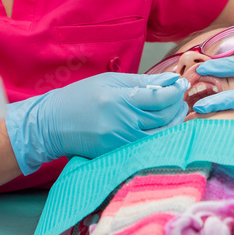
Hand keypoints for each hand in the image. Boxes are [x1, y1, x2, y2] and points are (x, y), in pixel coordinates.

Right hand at [5, 72, 190, 174]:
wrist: (53, 123)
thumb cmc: (80, 97)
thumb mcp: (109, 81)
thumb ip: (140, 82)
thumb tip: (168, 81)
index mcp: (120, 100)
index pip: (159, 98)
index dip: (175, 91)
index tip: (180, 85)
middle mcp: (123, 123)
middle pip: (164, 117)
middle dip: (177, 106)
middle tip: (179, 97)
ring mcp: (121, 141)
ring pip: (161, 135)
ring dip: (174, 123)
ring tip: (176, 112)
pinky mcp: (118, 153)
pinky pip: (148, 146)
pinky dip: (161, 136)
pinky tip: (163, 127)